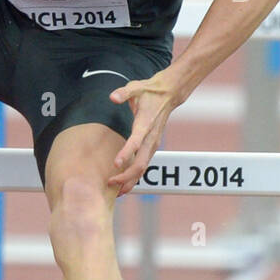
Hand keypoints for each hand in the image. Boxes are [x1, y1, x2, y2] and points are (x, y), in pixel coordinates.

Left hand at [106, 70, 182, 195]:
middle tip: (109, 183)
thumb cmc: (149, 91)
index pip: (136, 141)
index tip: (115, 164)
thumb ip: (124, 93)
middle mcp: (151, 137)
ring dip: (130, 180)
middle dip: (126, 176)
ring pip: (143, 168)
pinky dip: (135, 177)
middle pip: (141, 162)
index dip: (126, 153)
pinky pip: (143, 166)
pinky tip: (124, 185)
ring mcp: (153, 144)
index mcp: (145, 124)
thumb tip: (113, 97)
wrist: (169, 93)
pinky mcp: (152, 147)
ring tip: (116, 192)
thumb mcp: (136, 87)